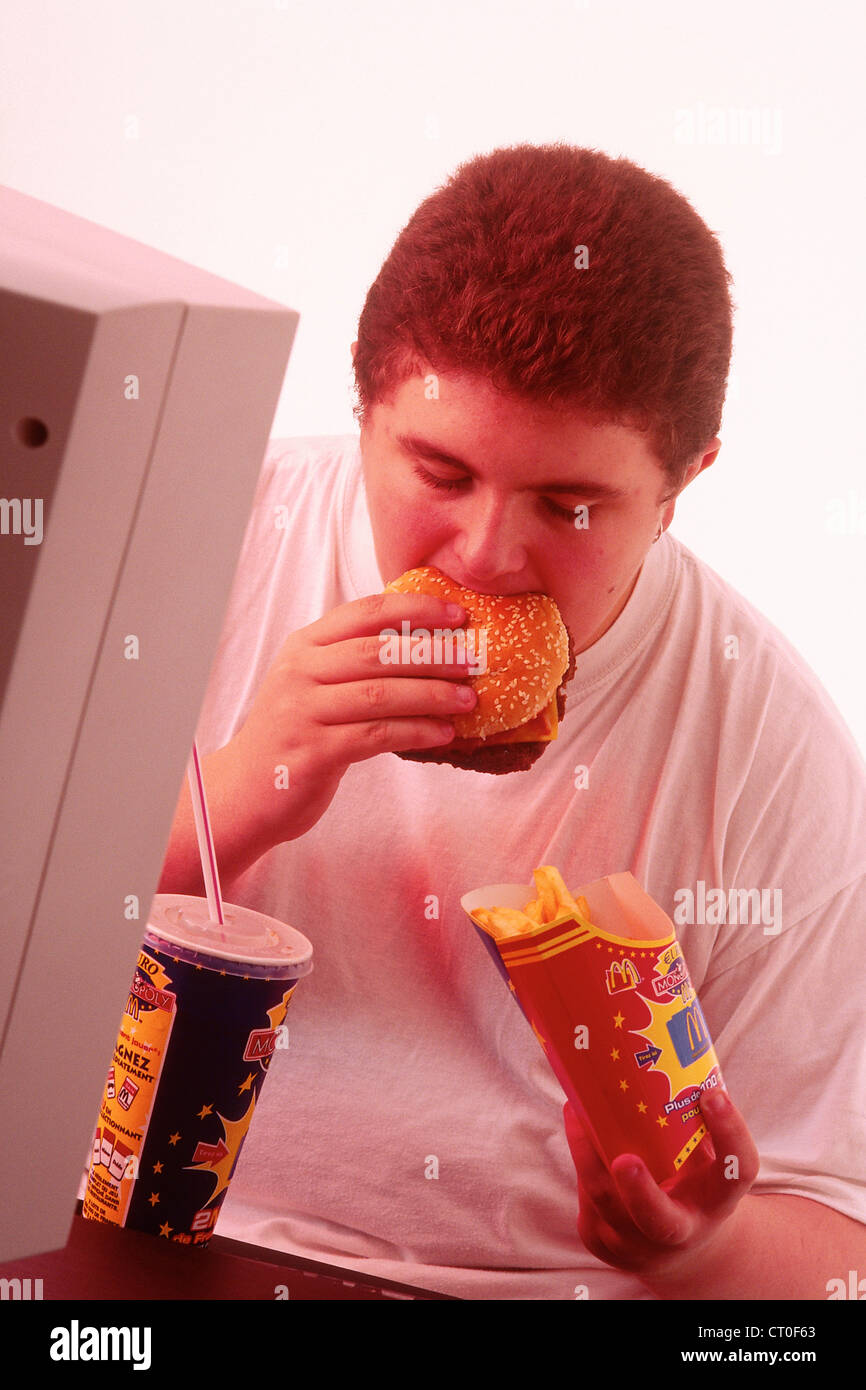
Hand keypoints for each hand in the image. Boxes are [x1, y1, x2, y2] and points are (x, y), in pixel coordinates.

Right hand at [225, 589, 476, 848]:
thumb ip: (356, 662)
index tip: (458, 615)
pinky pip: (375, 735)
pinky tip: (443, 734)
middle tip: (474, 660)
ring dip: (432, 695)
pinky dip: (415, 732)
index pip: (366, 612)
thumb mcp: (315, 684)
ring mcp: (302, 712)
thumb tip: (432, 647)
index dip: (416, 609)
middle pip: (378, 653)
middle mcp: (299, 672)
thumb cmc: (295, 733)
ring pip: (380, 695)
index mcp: (304, 645)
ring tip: (468, 699)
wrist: (246, 789)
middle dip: (434, 654)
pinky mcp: (312, 752)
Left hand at [563, 1088, 759, 1282]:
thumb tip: (676, 1054)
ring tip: (577, 1110)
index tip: (714, 1095)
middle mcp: (681, 1232)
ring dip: (587, 1154)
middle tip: (624, 1159)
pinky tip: (579, 1133)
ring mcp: (638, 1246)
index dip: (731, 1134)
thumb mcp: (706, 1161)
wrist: (679, 1251)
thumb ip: (695, 1123)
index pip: (737, 1172)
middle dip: (640, 1191)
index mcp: (716, 1202)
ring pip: (605, 1203)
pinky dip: (582, 1164)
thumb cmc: (692, 1186)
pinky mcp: (604, 1244)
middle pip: (660, 1219)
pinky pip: (587, 1201)